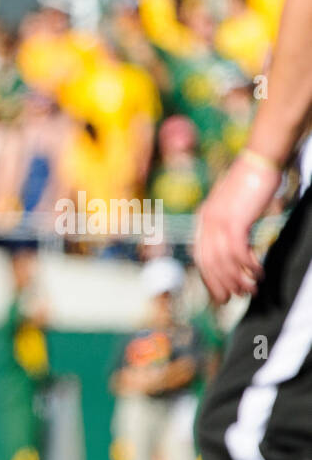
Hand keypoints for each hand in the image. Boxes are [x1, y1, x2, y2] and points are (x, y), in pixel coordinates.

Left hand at [195, 150, 279, 302]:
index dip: (208, 276)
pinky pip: (238, 252)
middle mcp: (206, 222)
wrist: (258, 159)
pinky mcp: (234, 221)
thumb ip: (231, 223)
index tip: (217, 291)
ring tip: (249, 290)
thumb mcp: (234, 205)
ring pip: (223, 261)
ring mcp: (218, 222)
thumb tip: (237, 243)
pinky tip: (258, 272)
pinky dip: (247, 265)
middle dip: (219, 284)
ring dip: (236, 279)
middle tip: (230, 299)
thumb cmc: (250, 180)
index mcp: (203, 219)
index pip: (200, 256)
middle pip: (209, 263)